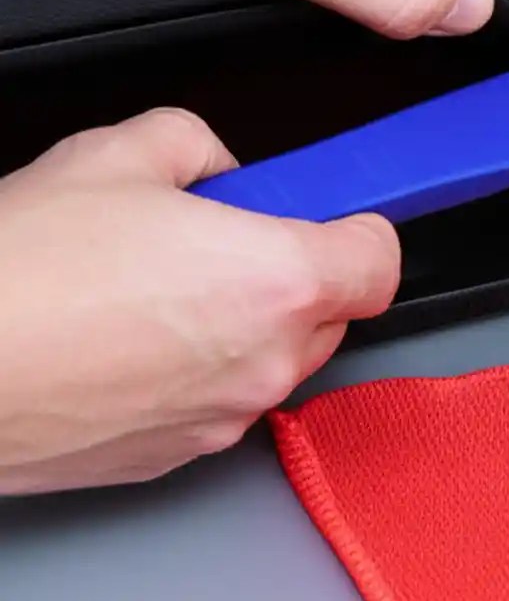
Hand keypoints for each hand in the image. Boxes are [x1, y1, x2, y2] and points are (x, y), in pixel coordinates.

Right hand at [0, 110, 400, 494]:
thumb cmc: (21, 273)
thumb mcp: (116, 155)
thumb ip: (199, 145)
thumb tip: (218, 165)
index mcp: (279, 280)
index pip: (380, 261)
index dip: (359, 230)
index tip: (336, 217)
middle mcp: (267, 360)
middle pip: (331, 313)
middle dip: (295, 275)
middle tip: (225, 244)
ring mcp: (224, 416)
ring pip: (274, 361)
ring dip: (244, 326)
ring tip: (157, 292)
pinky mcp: (179, 454)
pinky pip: (220, 401)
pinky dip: (199, 372)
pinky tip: (129, 341)